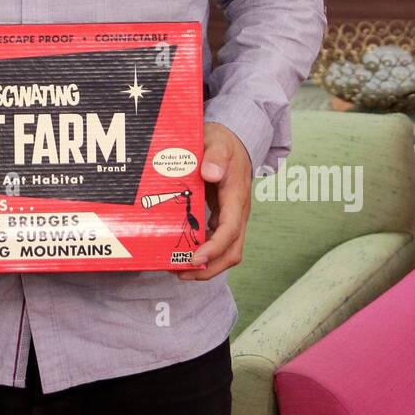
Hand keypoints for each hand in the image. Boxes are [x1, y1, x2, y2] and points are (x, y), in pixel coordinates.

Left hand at [177, 123, 252, 281]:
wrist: (233, 141)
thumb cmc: (224, 143)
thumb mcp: (218, 143)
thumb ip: (215, 156)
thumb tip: (211, 173)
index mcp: (236, 197)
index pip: (230, 231)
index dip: (213, 248)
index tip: (194, 258)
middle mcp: (237, 213)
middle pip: (231, 251)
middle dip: (208, 267)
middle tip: (180, 273)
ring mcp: (231, 218)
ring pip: (225, 251)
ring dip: (205, 265)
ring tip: (177, 270)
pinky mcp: (223, 218)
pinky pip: (216, 242)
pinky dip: (201, 252)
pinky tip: (181, 254)